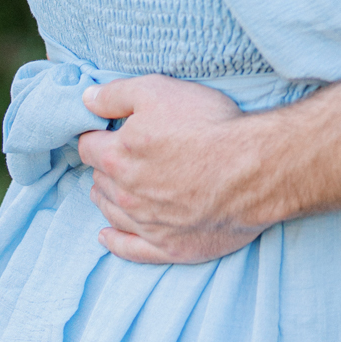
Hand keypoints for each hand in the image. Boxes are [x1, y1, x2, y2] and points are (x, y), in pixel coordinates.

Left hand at [77, 76, 272, 264]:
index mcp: (118, 157)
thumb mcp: (159, 91)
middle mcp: (125, 195)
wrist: (255, 168)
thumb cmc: (209, 125)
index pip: (88, 147)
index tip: (104, 132)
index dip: (95, 136)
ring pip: (111, 213)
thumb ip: (116, 95)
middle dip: (105, 166)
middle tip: (120, 155)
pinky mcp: (169, 247)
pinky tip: (106, 236)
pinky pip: (130, 250)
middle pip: (100, 180)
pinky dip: (115, 242)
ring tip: (112, 188)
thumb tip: (85, 100)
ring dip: (108, 199)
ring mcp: (146, 225)